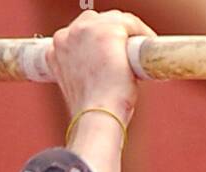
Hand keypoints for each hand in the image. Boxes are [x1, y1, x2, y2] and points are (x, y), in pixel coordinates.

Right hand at [46, 8, 157, 126]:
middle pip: (95, 22)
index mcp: (56, 49)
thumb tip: (104, 74)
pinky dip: (141, 31)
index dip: (96, 42)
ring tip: (139, 48)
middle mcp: (67, 35)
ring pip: (114, 20)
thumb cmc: (90, 112)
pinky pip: (130, 23)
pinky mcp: (109, 32)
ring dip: (128, 31)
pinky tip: (149, 42)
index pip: (80, 34)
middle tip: (127, 51)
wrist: (95, 118)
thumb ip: (84, 72)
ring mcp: (87, 31)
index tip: (109, 52)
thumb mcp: (78, 87)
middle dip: (112, 33)